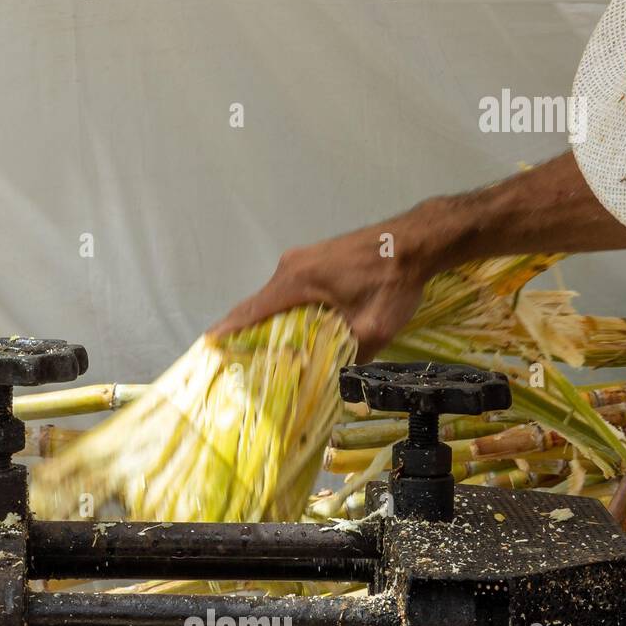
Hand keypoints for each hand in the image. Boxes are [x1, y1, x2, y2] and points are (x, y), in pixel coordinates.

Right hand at [209, 210, 438, 360]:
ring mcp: (303, 258)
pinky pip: (289, 289)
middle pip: (259, 304)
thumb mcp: (373, 329)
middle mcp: (292, 266)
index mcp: (298, 281)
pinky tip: (286, 330)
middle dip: (243, 331)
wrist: (417, 240)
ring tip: (255, 351)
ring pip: (275, 296)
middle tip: (231, 360)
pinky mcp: (316, 258)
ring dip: (265, 321)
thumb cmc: (393, 281)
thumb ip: (349, 357)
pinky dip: (283, 309)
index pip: (252, 309)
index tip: (208, 347)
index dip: (229, 330)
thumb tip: (336, 384)